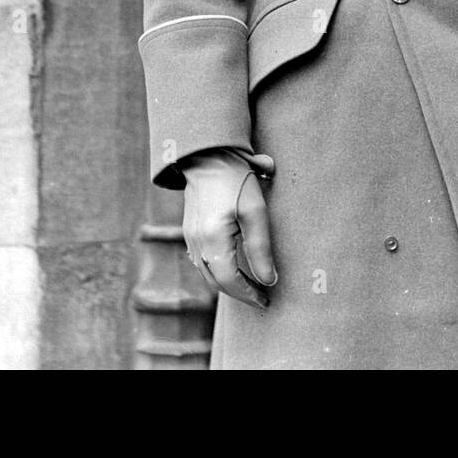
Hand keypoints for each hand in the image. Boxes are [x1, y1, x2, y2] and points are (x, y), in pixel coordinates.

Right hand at [181, 149, 276, 308]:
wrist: (209, 157)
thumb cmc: (236, 181)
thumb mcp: (256, 211)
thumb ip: (260, 248)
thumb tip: (269, 280)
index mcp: (213, 239)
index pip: (230, 281)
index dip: (248, 295)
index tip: (266, 300)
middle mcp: (197, 243)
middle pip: (217, 282)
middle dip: (240, 294)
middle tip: (262, 296)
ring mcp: (189, 237)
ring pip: (207, 274)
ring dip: (228, 285)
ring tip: (251, 285)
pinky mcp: (189, 231)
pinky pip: (201, 262)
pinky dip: (217, 272)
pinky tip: (232, 268)